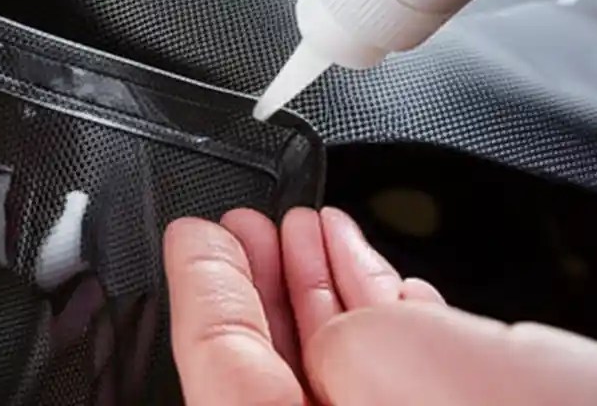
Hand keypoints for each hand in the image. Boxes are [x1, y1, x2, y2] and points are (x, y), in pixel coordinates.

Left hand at [165, 208, 596, 404]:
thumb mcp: (391, 369)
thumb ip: (327, 343)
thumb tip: (327, 325)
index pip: (219, 373)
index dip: (203, 292)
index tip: (196, 234)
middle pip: (275, 371)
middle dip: (258, 286)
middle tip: (242, 223)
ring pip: (341, 367)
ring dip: (319, 289)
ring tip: (303, 225)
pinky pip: (400, 370)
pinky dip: (382, 310)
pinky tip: (376, 267)